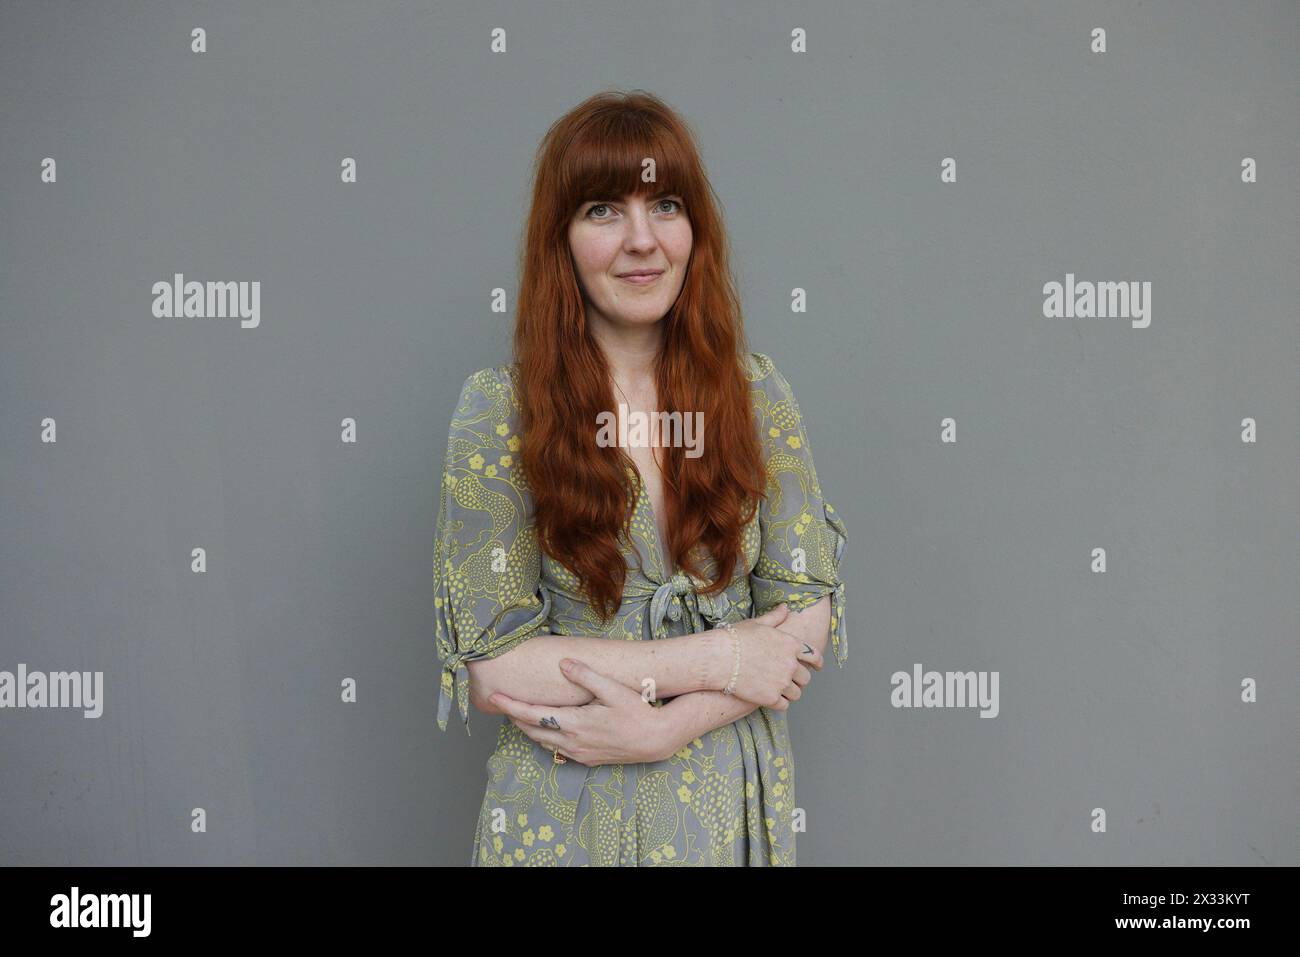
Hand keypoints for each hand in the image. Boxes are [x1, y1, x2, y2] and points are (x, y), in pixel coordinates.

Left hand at [489, 658, 671, 765]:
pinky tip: (547, 731)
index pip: (533, 715)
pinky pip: (558, 751)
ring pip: (544, 743)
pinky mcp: (587, 759)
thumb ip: (586, 676)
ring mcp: (579, 753)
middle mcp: (572, 742)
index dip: (511, 706)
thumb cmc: (637, 711)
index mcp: (574, 723)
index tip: (493, 698)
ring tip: (518, 715)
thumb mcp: (613, 689)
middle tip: (502, 704)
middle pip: (532, 731)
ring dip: (529, 730)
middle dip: (515, 718)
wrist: (657, 739)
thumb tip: (563, 663)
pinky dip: (546, 739)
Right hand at [717, 604, 822, 709]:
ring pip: (796, 693)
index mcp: (791, 644)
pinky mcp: (771, 698)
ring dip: (790, 692)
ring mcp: (782, 683)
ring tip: (780, 690)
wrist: (718, 658)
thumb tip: (785, 607)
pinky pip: (784, 705)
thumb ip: (775, 617)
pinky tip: (771, 699)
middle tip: (790, 680)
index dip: (817, 663)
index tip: (817, 667)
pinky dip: (779, 703)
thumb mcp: (757, 623)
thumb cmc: (735, 638)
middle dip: (799, 679)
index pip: (814, 656)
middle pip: (805, 678)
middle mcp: (790, 664)